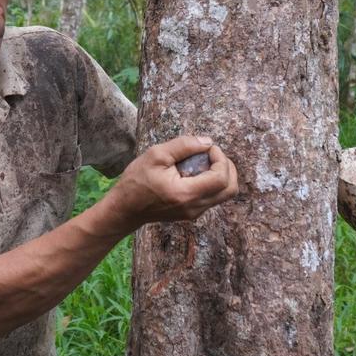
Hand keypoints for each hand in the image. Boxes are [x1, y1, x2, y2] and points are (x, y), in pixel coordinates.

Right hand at [101, 135, 238, 233]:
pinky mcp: (192, 212)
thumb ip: (184, 146)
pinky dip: (211, 182)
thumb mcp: (156, 155)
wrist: (125, 209)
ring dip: (221, 174)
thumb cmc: (136, 181)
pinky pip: (213, 196)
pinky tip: (194, 172)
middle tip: (211, 154)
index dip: (221, 158)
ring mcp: (195, 212)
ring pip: (224, 194)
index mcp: (186, 194)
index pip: (222, 178)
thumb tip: (208, 142)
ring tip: (203, 162)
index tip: (206, 148)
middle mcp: (195, 207)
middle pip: (231, 189)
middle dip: (227, 167)